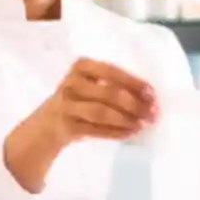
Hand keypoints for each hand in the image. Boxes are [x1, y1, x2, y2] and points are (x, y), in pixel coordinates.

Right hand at [36, 57, 158, 146]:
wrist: (47, 123)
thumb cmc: (78, 99)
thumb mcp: (90, 84)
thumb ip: (114, 85)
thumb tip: (149, 98)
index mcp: (81, 66)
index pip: (111, 71)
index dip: (134, 82)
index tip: (152, 93)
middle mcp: (71, 82)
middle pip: (108, 93)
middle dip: (134, 104)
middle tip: (153, 114)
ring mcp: (66, 105)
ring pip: (101, 112)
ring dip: (126, 119)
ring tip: (142, 124)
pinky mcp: (66, 126)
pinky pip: (95, 130)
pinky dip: (115, 132)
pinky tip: (130, 132)